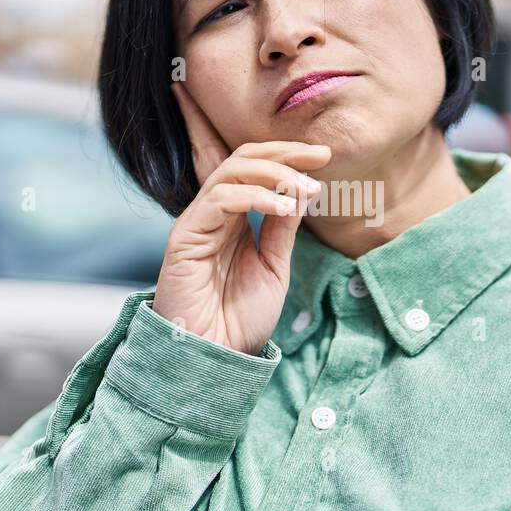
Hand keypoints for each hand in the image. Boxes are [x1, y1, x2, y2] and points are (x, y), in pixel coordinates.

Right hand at [151, 82, 331, 354]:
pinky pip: (219, 200)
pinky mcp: (185, 237)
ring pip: (230, 172)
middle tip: (319, 155)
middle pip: (242, 160)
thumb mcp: (274, 267)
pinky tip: (281, 206)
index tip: (325, 156)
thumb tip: (303, 188)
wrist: (214, 358)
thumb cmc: (239, 320)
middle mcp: (214, 214)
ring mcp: (198, 222)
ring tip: (304, 187)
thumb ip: (283, 229)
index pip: (257, 169)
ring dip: (273, 173)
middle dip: (283, 152)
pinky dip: (253, 196)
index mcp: (234, 219)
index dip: (289, 157)